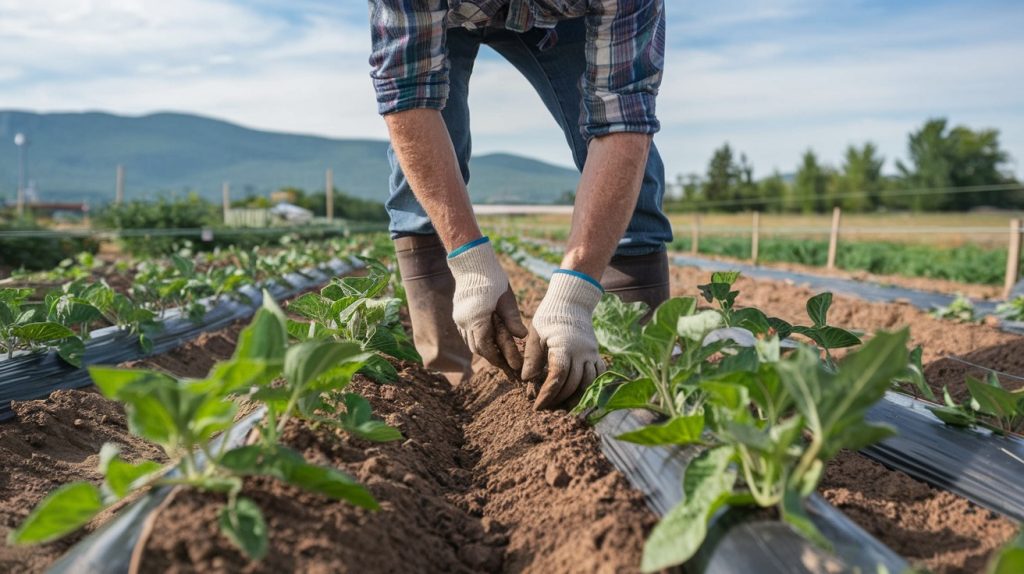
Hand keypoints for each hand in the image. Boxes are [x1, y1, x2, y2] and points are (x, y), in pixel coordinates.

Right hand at [448, 238, 527, 377]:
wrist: (471, 263)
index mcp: (477, 319)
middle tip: (506, 364)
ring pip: (471, 342)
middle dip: (492, 357)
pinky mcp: (458, 314)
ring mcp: (459, 318)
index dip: (498, 359)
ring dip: (484, 349)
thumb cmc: (492, 278)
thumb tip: (522, 336)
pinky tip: (488, 340)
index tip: (509, 365)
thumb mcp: (506, 298)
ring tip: (499, 355)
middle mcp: (464, 322)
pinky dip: (478, 339)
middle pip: (477, 348)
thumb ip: (512, 319)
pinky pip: (467, 333)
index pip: (486, 348)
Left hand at [522, 270, 605, 409]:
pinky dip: (590, 387)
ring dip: (575, 397)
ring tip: (561, 405)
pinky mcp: (596, 353)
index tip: (537, 406)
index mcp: (564, 347)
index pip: (557, 378)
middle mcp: (581, 352)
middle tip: (545, 407)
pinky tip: (579, 394)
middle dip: (558, 399)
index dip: (547, 395)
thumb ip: (532, 357)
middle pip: (572, 384)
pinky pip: (598, 375)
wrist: (572, 301)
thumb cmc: (549, 316)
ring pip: (588, 383)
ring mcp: (591, 353)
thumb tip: (527, 379)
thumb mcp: (536, 334)